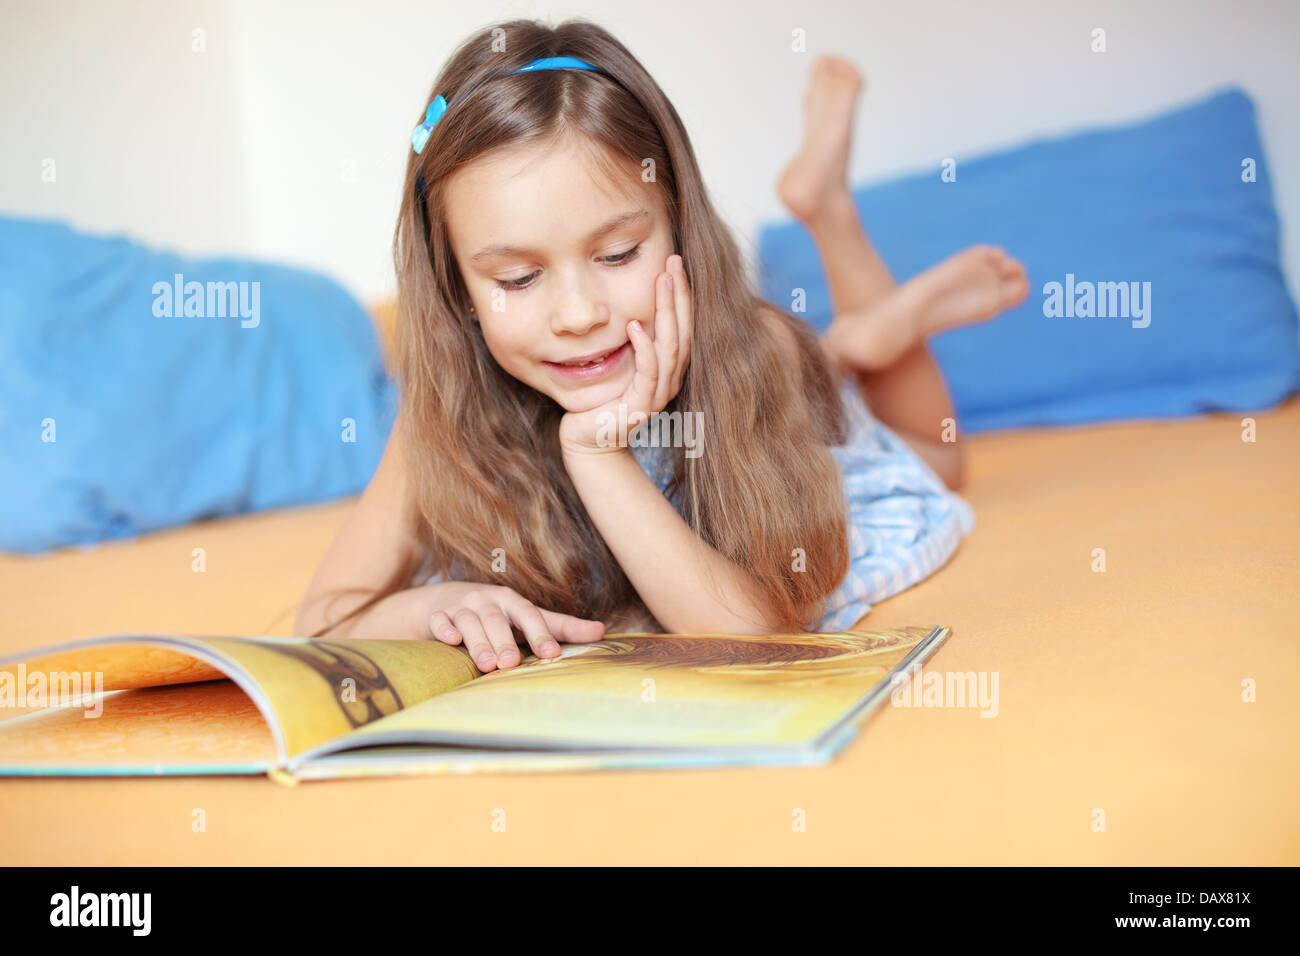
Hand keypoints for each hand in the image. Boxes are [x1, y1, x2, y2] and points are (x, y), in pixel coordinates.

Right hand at [421, 581, 606, 673]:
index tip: (551, 655)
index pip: (529, 615)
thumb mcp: (527, 617)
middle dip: (504, 641)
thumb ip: (561, 627)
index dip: (540, 633)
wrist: (446, 601)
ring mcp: (461, 607)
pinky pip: (439, 621)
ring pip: (469, 622)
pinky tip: (450, 640)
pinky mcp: (437, 616)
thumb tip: (602, 631)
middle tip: (512, 663)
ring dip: (478, 642)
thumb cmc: (498, 614)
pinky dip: (444, 629)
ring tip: (487, 665)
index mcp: (512, 601)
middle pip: (497, 619)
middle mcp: (487, 601)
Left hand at [558, 254, 692, 455]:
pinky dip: (644, 347)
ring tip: (660, 282)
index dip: (682, 294)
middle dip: (679, 294)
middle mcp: (669, 380)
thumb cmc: (600, 400)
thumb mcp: (619, 362)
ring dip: (666, 312)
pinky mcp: (640, 406)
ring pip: (670, 347)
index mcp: (668, 368)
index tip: (675, 262)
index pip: (682, 325)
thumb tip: (628, 303)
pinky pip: (649, 372)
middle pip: (682, 330)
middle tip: (674, 262)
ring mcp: (657, 395)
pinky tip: (633, 325)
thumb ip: (631, 339)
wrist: (588, 440)